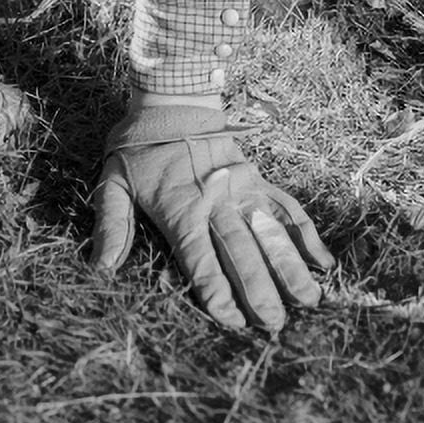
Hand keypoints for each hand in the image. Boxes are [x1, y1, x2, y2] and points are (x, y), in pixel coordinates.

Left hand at [90, 104, 332, 331]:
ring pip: (269, 230)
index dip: (215, 288)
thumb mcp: (113, 182)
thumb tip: (101, 267)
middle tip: (275, 323)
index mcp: (179, 207)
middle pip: (240, 249)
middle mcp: (215, 201)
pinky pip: (285, 206)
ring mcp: (240, 189)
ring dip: (290, 265)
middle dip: (258, 288)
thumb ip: (111, 225)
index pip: (199, 255)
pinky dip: (305, 232)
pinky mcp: (256, 179)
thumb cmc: (139, 149)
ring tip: (310, 299)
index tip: (232, 319)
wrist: (172, 99)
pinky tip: (323, 260)